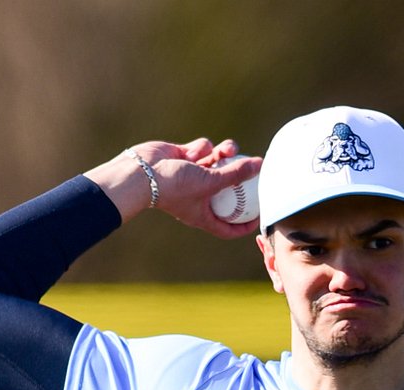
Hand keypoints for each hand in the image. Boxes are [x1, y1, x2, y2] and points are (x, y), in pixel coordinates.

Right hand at [85, 138, 262, 237]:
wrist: (142, 172)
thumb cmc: (174, 186)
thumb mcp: (211, 182)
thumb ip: (237, 174)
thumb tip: (261, 165)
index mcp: (204, 215)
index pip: (228, 227)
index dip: (245, 224)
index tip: (260, 216)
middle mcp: (199, 197)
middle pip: (228, 190)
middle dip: (241, 177)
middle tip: (256, 167)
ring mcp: (192, 176)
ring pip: (218, 163)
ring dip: (225, 153)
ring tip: (227, 149)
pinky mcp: (185, 157)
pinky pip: (203, 150)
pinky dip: (202, 148)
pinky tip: (192, 152)